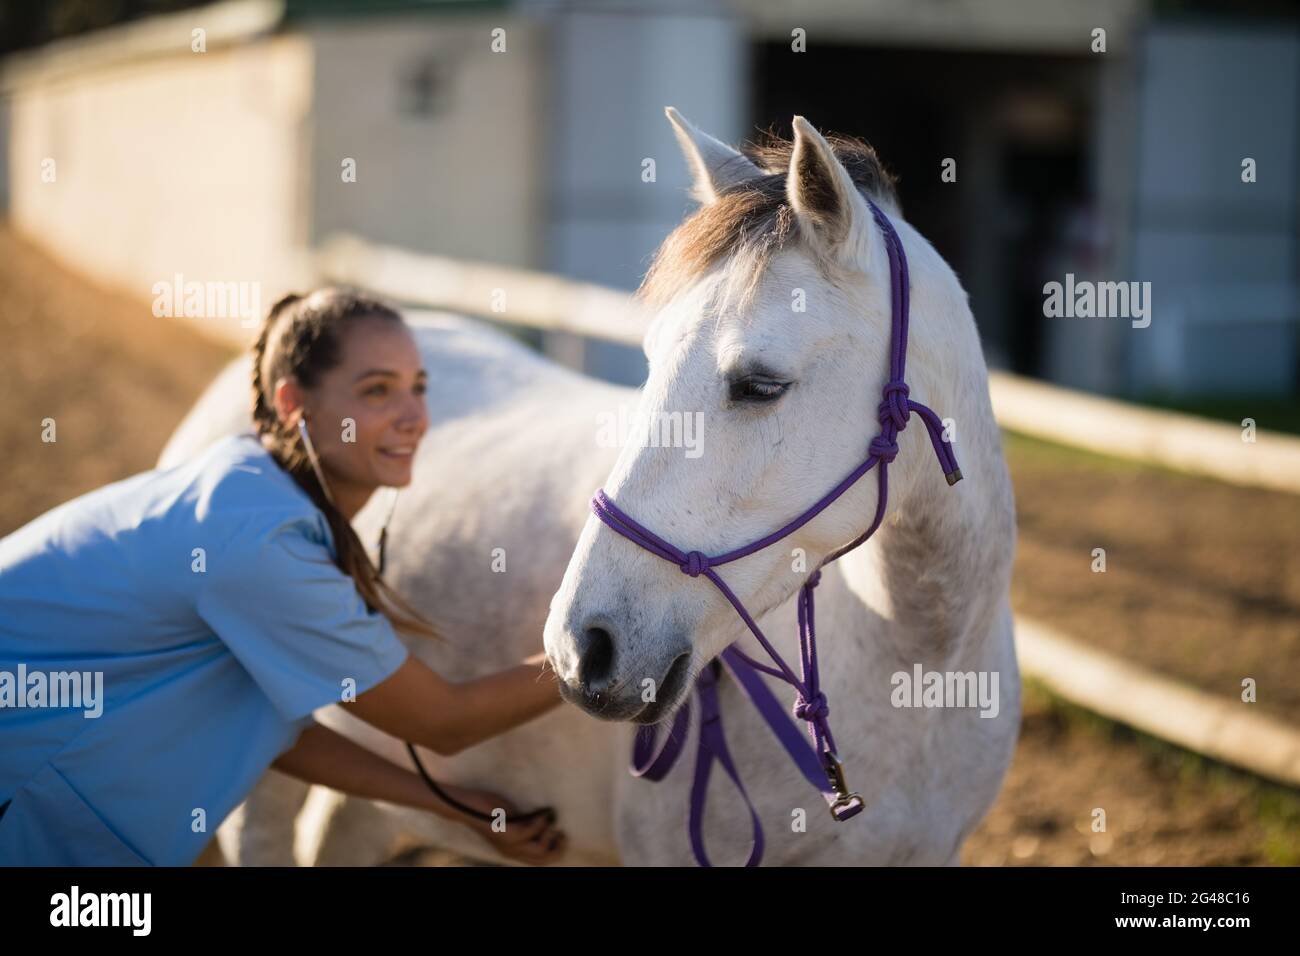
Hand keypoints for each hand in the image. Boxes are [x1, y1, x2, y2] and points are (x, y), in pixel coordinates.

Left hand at [445, 786, 567, 864]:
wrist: (467, 806)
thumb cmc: (489, 809)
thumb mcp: (513, 819)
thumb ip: (527, 824)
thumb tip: (548, 821)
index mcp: (514, 850)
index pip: (540, 861)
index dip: (556, 851)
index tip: (561, 834)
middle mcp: (512, 852)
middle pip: (544, 860)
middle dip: (559, 847)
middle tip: (561, 831)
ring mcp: (510, 846)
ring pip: (540, 851)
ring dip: (550, 835)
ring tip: (550, 821)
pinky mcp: (508, 836)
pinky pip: (532, 833)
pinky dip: (541, 822)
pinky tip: (540, 813)